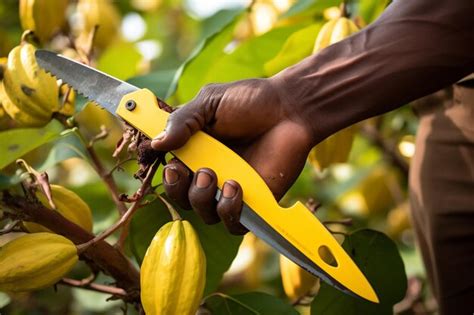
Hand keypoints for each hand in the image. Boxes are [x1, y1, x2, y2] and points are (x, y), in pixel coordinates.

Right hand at [151, 78, 314, 234]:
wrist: (291, 109)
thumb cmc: (251, 101)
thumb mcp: (210, 102)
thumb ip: (182, 120)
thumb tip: (156, 143)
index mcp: (196, 151)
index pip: (172, 175)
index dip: (168, 177)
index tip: (173, 167)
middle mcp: (211, 173)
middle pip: (183, 199)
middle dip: (183, 191)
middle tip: (203, 171)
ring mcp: (231, 190)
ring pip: (205, 214)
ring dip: (205, 200)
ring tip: (223, 179)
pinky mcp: (254, 203)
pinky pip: (234, 224)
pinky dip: (230, 213)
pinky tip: (237, 189)